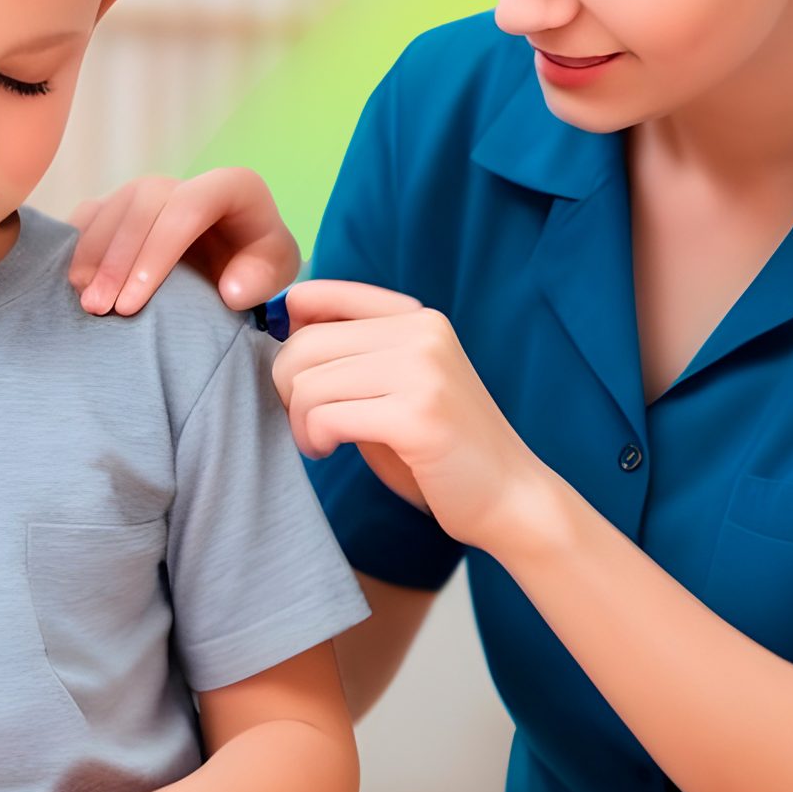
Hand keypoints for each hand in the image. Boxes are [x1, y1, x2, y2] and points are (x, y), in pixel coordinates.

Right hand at [66, 168, 300, 316]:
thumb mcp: (275, 273)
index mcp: (232, 187)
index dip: (156, 254)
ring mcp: (150, 190)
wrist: (240, 261)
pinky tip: (77, 283)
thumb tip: (230, 289)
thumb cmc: (258, 266)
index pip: (186, 209)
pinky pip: (92, 214)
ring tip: (86, 301)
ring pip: (112, 208)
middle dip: (117, 260)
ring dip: (93, 257)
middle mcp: (185, 182)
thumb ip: (260, 281)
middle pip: (141, 206)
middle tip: (101, 308)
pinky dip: (81, 247)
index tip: (132, 303)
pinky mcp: (124, 205)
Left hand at [270, 280, 549, 550]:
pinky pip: (326, 417)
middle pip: (303, 345)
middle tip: (306, 424)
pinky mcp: (417, 416)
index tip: (296, 376)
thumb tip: (283, 328)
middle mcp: (420, 333)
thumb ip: (349, 355)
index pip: (316, 294)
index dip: (286, 334)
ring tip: (319, 443)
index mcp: (415, 317)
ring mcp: (422, 371)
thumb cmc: (438, 449)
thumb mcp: (395, 384)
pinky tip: (329, 451)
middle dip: (286, 390)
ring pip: (308, 383)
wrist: (509, 497)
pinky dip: (313, 439)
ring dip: (299, 422)